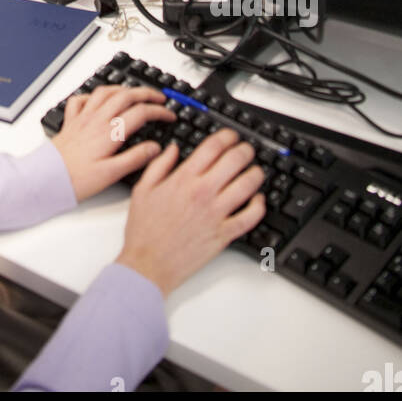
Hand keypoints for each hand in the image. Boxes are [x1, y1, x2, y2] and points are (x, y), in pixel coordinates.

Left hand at [51, 84, 175, 202]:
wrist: (46, 179)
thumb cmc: (76, 180)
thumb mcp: (111, 175)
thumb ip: (135, 159)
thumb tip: (155, 148)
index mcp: (109, 133)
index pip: (140, 113)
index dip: (158, 111)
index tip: (169, 115)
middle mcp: (96, 120)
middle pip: (125, 96)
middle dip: (146, 93)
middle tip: (159, 98)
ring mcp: (82, 118)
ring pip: (104, 92)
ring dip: (122, 88)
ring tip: (134, 92)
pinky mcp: (70, 122)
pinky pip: (81, 99)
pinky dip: (93, 94)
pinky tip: (98, 99)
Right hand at [115, 127, 265, 296]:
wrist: (148, 264)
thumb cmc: (144, 230)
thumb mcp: (142, 189)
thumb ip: (159, 165)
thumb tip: (173, 148)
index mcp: (183, 179)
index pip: (213, 147)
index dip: (227, 136)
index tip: (231, 136)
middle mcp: (202, 193)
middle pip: (235, 161)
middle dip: (245, 150)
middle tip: (247, 149)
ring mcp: (216, 214)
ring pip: (247, 186)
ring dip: (256, 174)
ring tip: (256, 171)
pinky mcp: (224, 235)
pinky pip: (250, 217)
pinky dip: (259, 206)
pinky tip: (257, 199)